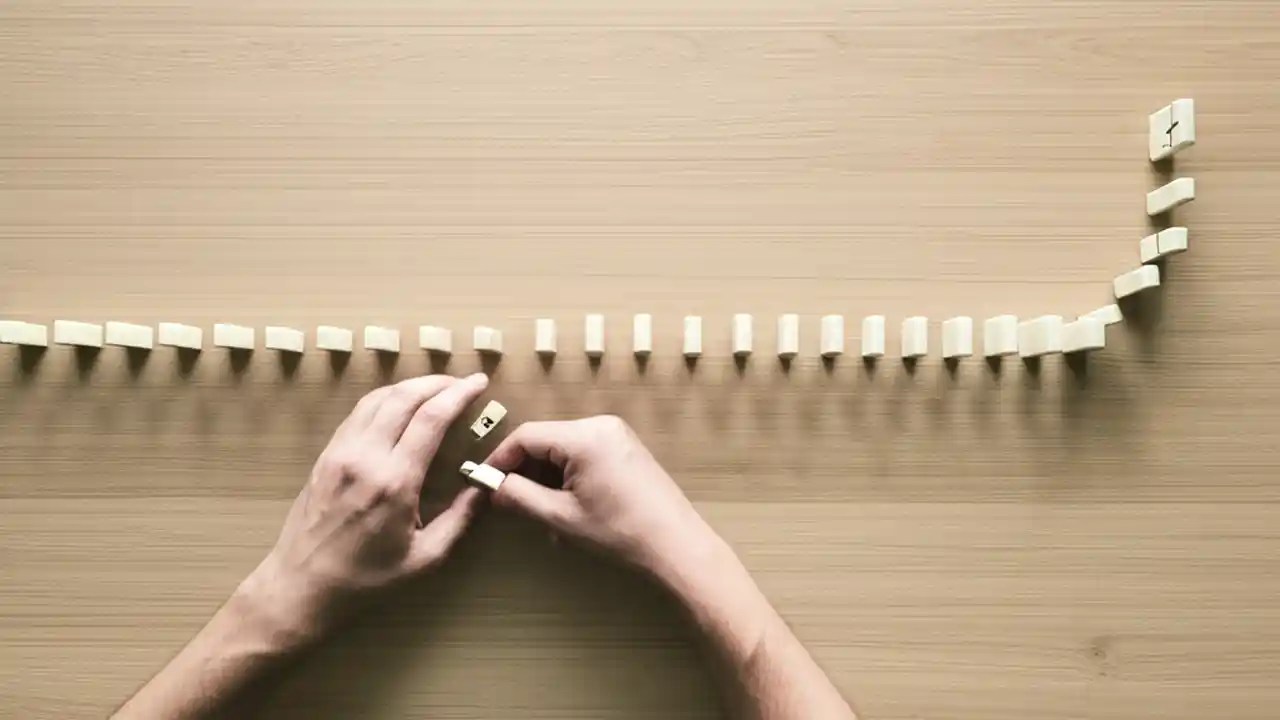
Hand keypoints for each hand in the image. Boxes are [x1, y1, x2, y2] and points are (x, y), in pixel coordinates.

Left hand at [239, 373, 489, 644]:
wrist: (301, 586)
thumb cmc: (366, 580)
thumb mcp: (424, 559)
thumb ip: (460, 520)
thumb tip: (485, 488)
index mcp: (394, 481)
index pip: (431, 418)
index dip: (459, 394)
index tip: (479, 383)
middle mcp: (365, 457)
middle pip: (404, 397)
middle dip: (438, 382)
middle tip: (462, 382)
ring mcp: (341, 453)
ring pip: (378, 399)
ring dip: (410, 386)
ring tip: (435, 388)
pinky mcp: (326, 456)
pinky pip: (358, 413)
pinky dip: (385, 399)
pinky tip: (400, 405)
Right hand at [483, 415, 721, 584]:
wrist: (676, 545)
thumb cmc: (619, 532)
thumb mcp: (561, 517)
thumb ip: (520, 497)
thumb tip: (491, 487)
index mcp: (584, 436)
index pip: (526, 436)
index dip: (499, 460)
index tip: (483, 483)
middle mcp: (600, 425)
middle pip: (545, 440)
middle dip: (525, 471)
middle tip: (510, 503)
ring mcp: (616, 435)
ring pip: (563, 450)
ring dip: (546, 479)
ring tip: (545, 515)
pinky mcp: (626, 449)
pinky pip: (584, 454)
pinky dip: (568, 477)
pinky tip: (569, 508)